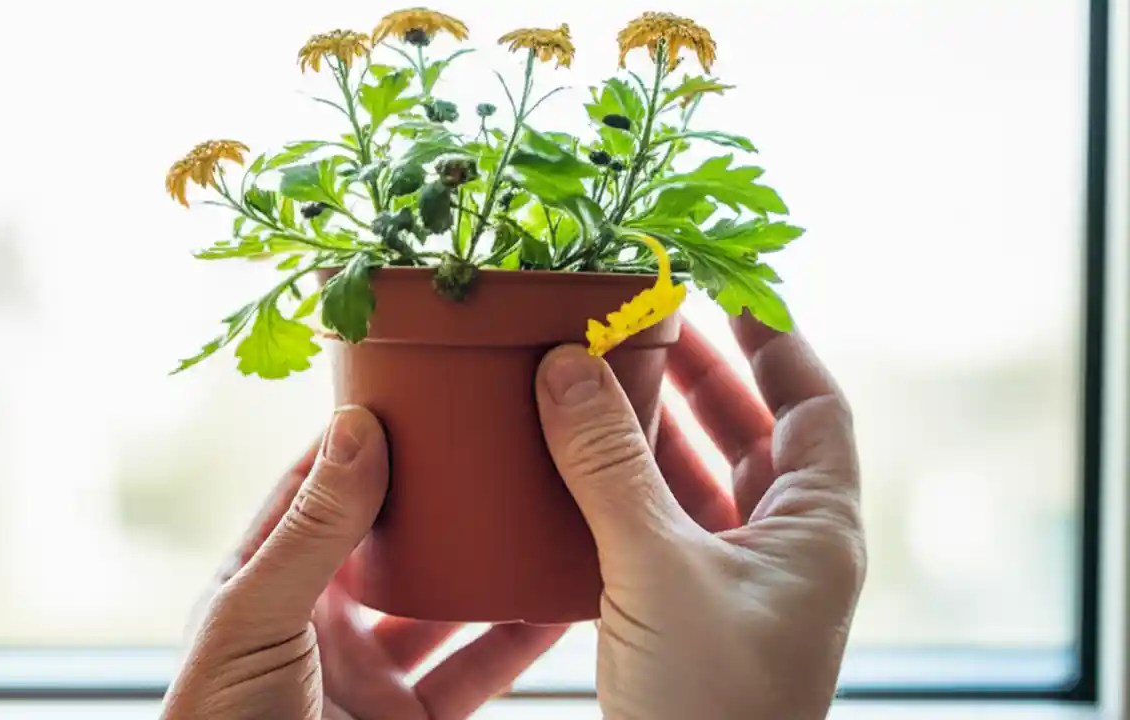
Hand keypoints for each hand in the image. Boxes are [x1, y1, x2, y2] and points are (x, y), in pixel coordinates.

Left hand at [162, 407, 565, 719]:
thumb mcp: (259, 614)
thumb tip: (358, 427)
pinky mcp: (413, 719)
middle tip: (494, 439)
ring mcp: (369, 671)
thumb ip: (313, 530)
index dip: (361, 439)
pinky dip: (519, 639)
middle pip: (391, 540)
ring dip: (488, 564)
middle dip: (438, 494)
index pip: (316, 486)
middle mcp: (322, 619)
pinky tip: (555, 600)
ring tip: (538, 508)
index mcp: (268, 579)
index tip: (416, 393)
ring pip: (444, 603)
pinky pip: (477, 669)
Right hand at [535, 316, 865, 719]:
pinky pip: (667, 525)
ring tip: (605, 376)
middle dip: (703, 378)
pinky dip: (630, 487)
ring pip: (707, 481)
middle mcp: (789, 551)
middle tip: (646, 323)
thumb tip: (567, 364)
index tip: (728, 288)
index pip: (816, 405)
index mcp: (817, 530)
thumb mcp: (658, 569)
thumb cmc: (710, 706)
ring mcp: (741, 585)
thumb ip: (609, 466)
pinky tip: (581, 464)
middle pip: (757, 435)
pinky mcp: (693, 614)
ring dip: (659, 430)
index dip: (776, 341)